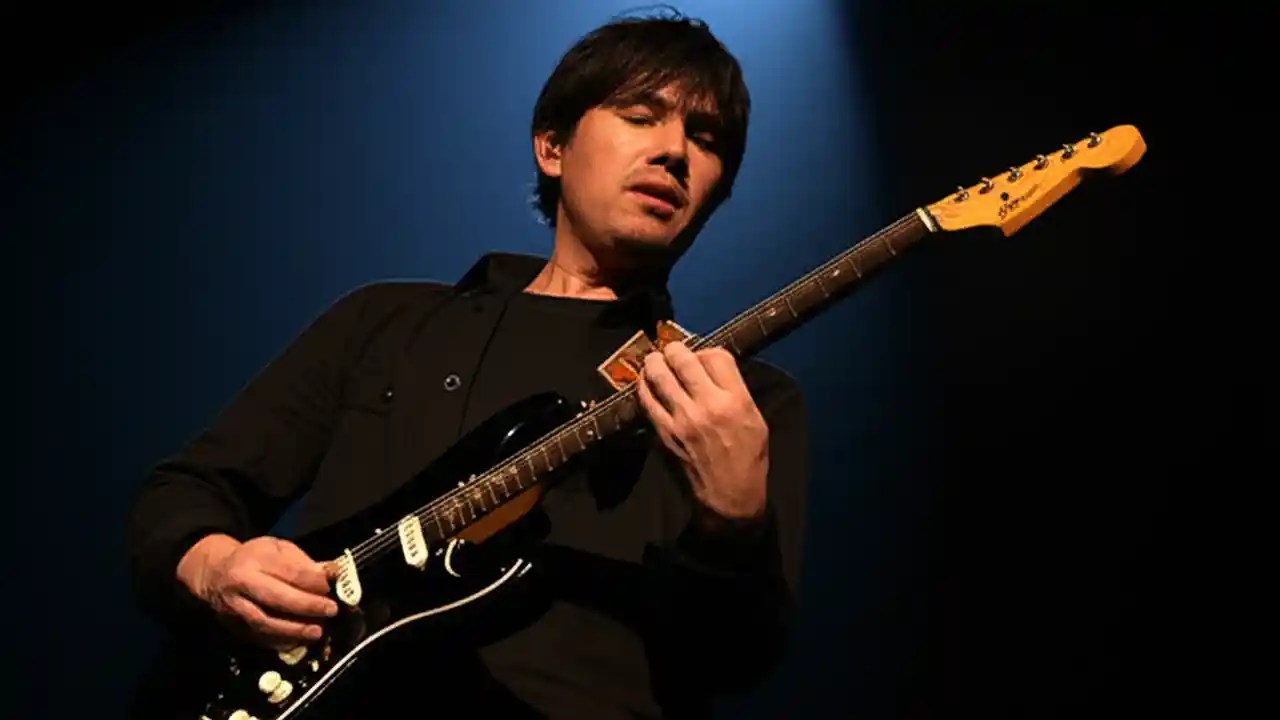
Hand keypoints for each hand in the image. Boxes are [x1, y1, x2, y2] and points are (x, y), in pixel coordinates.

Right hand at [177, 534, 338, 648]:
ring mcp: (234, 607)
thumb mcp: (278, 549)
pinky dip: (280, 641)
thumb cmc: (254, 558)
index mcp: (256, 558)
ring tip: (317, 632)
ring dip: (294, 630)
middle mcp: (241, 583)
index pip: (290, 571)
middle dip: (307, 606)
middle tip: (331, 611)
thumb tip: (332, 574)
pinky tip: (298, 640)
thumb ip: (304, 562)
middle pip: (277, 598)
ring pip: (265, 622)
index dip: (315, 581)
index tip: (335, 586)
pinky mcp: (232, 625)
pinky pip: (258, 637)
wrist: (214, 573)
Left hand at [636, 342, 768, 527]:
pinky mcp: (665, 432)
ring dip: (655, 362)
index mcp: (736, 400)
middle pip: (683, 359)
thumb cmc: (748, 457)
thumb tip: (711, 368)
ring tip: (655, 359)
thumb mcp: (755, 418)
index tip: (703, 356)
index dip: (706, 351)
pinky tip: (646, 381)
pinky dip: (644, 386)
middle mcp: (708, 405)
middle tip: (672, 349)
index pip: (715, 356)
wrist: (730, 495)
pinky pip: (647, 400)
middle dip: (675, 348)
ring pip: (660, 375)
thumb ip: (735, 390)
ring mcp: (682, 418)